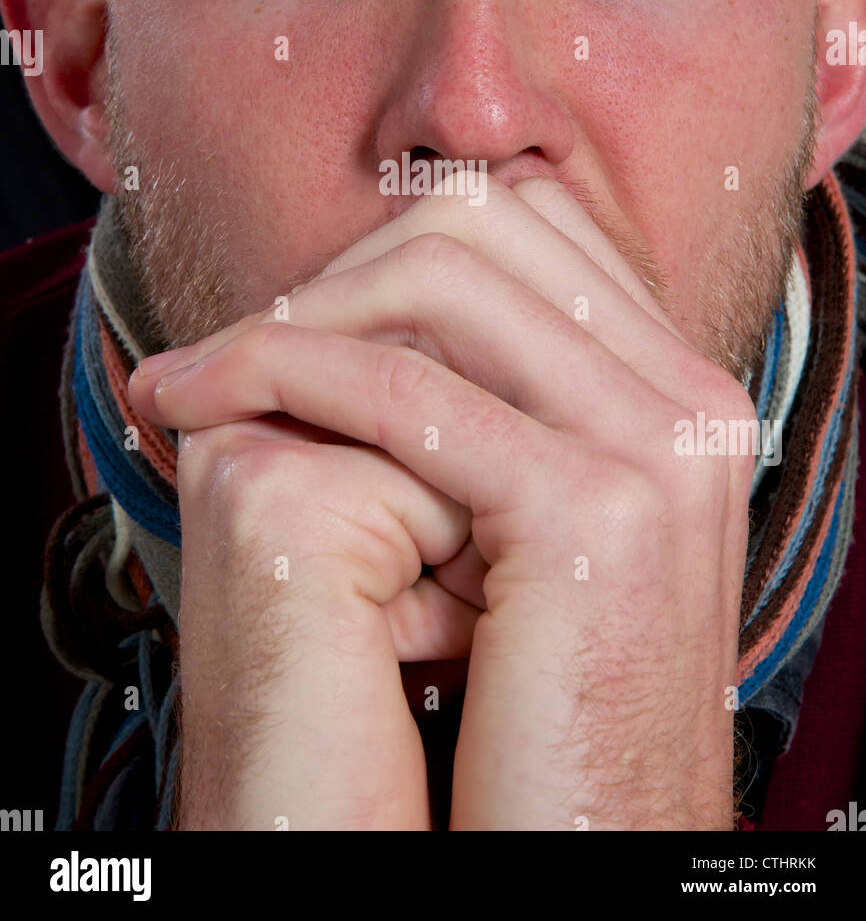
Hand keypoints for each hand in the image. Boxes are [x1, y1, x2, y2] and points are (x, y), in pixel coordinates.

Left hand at [131, 173, 755, 829]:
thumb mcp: (527, 531)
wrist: (586, 853)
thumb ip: (495, 405)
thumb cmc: (531, 710)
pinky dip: (276, 373)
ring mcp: (660, 446)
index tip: (304, 316)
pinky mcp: (594, 508)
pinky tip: (200, 406)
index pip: (525, 221)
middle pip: (481, 221)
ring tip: (200, 379)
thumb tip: (370, 300)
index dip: (389, 247)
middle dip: (335, 272)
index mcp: (685, 392)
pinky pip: (399, 391)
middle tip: (236, 347)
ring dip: (284, 317)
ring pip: (435, 277)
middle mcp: (692, 398)